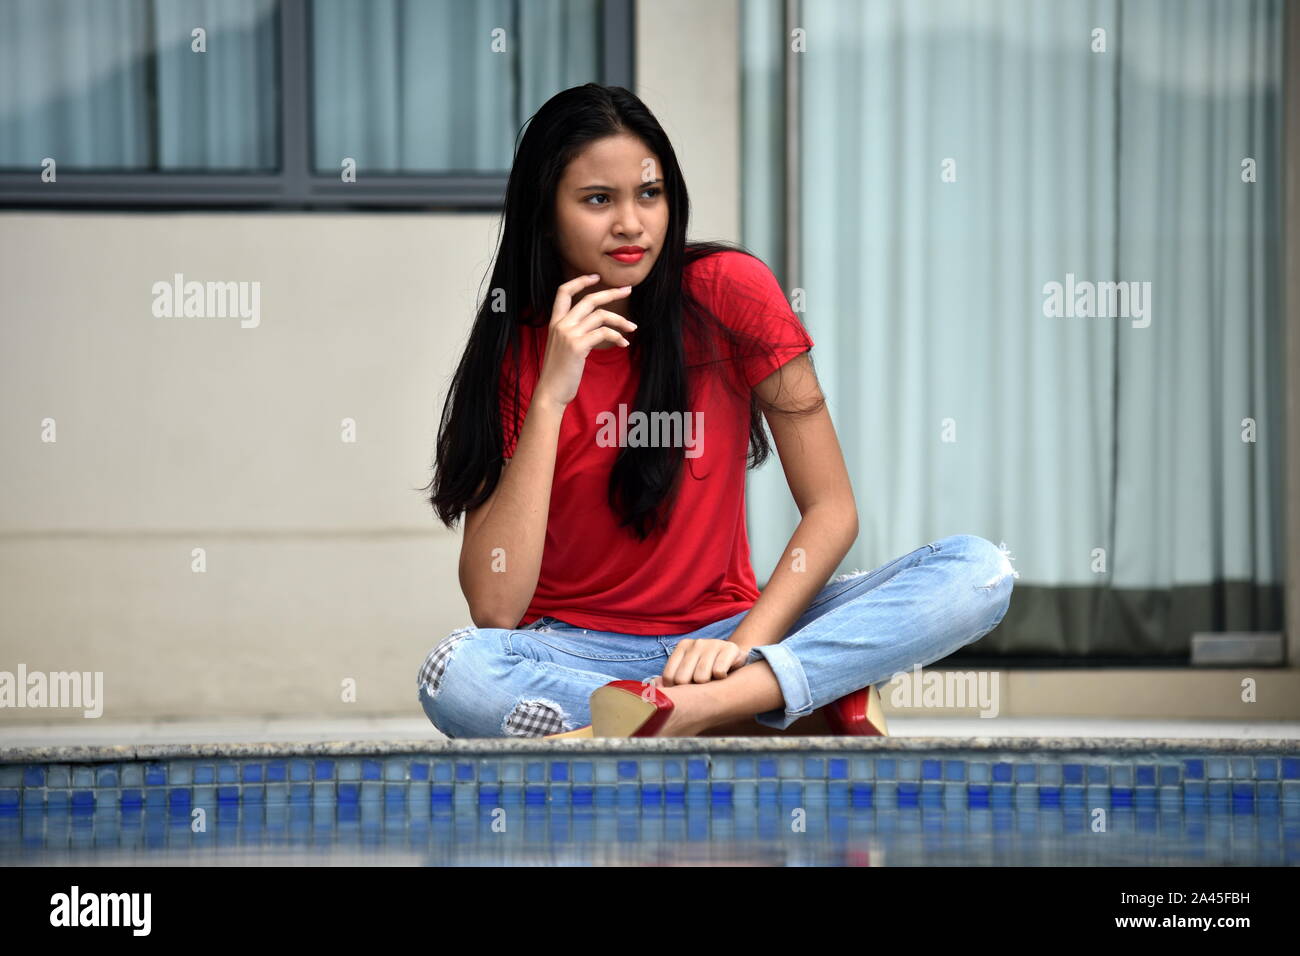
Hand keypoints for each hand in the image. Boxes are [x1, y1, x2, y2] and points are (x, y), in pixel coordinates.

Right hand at [533, 275, 636, 407]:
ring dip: (621, 320)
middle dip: (611, 292)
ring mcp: (568, 334)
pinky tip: (624, 343)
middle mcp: (560, 324)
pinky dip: (617, 336)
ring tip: (632, 328)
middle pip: (589, 299)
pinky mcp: (578, 345)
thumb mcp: (562, 347)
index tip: (596, 276)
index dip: (580, 281)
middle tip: (628, 290)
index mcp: (555, 322)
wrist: (551, 392)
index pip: (563, 291)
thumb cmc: (559, 373)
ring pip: (600, 315)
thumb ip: (573, 333)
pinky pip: (604, 333)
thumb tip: (595, 327)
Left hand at [655, 638, 750, 686]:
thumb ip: (670, 678)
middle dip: (691, 689)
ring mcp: (713, 644)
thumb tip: (653, 686)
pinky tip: (724, 676)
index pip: (669, 676)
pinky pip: (718, 672)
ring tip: (712, 680)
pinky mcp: (730, 649)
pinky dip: (721, 679)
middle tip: (700, 686)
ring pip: (701, 677)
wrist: (735, 658)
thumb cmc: (707, 669)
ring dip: (707, 685)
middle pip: (683, 679)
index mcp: (682, 646)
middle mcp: (696, 643)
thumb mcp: (688, 670)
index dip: (675, 690)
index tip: (685, 691)